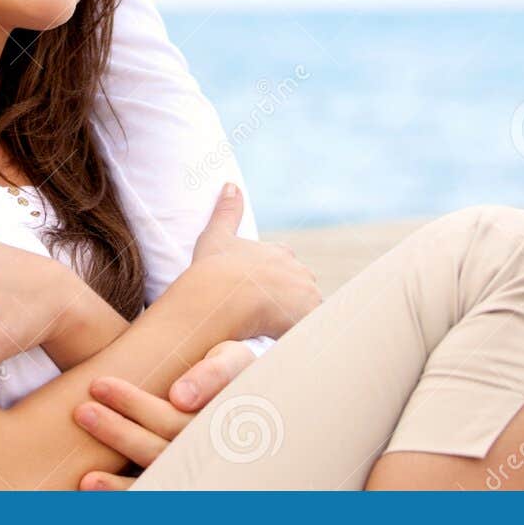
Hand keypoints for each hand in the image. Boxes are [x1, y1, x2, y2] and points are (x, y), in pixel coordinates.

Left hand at [74, 339, 257, 489]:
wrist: (253, 397)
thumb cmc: (236, 371)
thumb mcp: (232, 360)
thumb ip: (212, 374)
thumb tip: (180, 398)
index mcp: (222, 424)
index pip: (173, 420)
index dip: (135, 406)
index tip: (100, 385)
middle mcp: (213, 456)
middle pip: (160, 451)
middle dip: (118, 433)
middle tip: (81, 411)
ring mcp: (200, 475)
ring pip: (157, 480)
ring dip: (119, 485)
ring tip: (86, 479)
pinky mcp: (185, 484)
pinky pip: (155, 495)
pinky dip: (126, 498)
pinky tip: (98, 494)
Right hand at [186, 183, 320, 340]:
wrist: (217, 296)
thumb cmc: (213, 269)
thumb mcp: (216, 236)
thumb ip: (227, 211)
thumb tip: (231, 184)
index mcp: (279, 252)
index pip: (286, 266)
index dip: (273, 281)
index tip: (258, 294)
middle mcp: (297, 270)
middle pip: (300, 287)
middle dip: (288, 300)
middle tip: (264, 316)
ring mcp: (305, 293)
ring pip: (307, 308)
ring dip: (295, 318)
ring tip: (272, 331)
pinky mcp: (306, 316)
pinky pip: (310, 328)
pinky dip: (300, 333)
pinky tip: (281, 339)